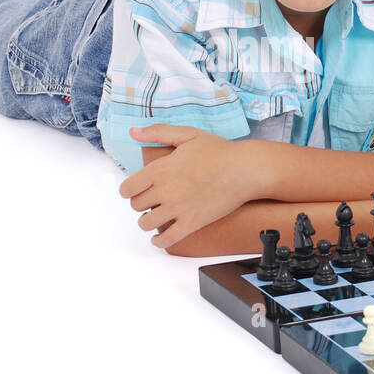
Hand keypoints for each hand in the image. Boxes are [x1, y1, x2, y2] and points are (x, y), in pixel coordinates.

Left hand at [119, 124, 257, 249]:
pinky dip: (159, 241)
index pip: (128, 188)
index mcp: (160, 169)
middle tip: (150, 202)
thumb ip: (157, 132)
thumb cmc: (219, 151)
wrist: (245, 169)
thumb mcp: (187, 134)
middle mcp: (165, 190)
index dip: (129, 191)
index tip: (135, 191)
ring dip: (147, 222)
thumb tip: (133, 132)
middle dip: (140, 205)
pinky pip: (166, 239)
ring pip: (146, 224)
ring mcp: (178, 208)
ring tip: (154, 219)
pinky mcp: (192, 223)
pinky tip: (160, 238)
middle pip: (136, 206)